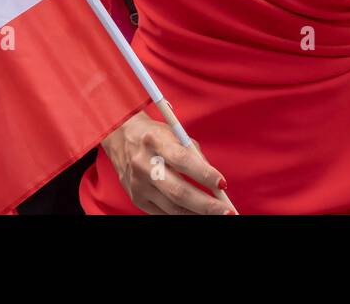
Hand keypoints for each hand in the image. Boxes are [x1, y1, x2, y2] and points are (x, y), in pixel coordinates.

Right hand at [101, 112, 229, 214]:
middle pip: (178, 191)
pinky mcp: (137, 199)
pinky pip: (164, 213)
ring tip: (217, 215)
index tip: (222, 184)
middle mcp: (144, 164)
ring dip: (198, 214)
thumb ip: (195, 156)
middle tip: (227, 211)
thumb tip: (216, 183)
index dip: (204, 174)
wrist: (122, 139)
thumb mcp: (175, 134)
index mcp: (155, 141)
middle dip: (206, 205)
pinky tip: (197, 214)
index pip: (182, 160)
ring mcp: (138, 185)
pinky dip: (183, 215)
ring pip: (172, 207)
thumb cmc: (156, 136)